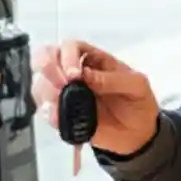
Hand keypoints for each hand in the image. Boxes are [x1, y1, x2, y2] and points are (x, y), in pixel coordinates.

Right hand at [31, 40, 161, 155]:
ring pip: (41, 84)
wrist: (139, 133)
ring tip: (62, 102)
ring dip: (46, 91)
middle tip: (61, 85)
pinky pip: (46, 111)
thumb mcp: (136, 85)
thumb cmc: (138, 102)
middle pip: (46, 59)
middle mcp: (75, 73)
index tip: (74, 75)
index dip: (67, 56)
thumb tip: (86, 75)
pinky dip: (48, 113)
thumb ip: (113, 79)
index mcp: (93, 59)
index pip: (70, 46)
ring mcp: (67, 94)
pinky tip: (59, 117)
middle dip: (47, 68)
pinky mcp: (64, 114)